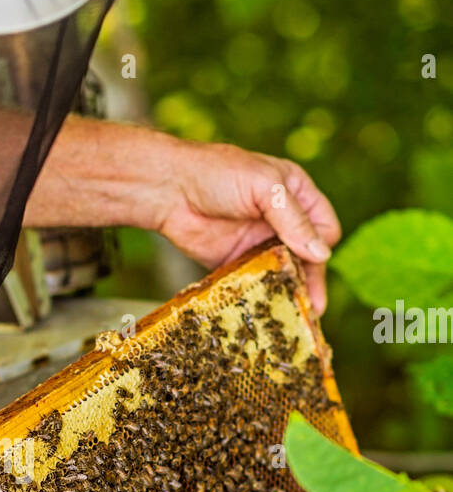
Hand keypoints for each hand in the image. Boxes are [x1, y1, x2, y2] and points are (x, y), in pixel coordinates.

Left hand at [151, 136, 340, 313]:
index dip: (321, 246)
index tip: (314, 264)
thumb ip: (294, 219)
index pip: (323, 226)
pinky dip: (262, 296)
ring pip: (283, 273)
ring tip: (294, 317)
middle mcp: (280, 220)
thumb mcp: (265, 188)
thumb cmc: (217, 174)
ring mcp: (257, 242)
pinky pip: (255, 282)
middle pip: (306, 256)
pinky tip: (267, 312)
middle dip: (310, 281)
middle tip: (313, 309)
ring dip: (289, 293)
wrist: (168, 189)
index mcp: (295, 194)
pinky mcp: (235, 261)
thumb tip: (322, 254)